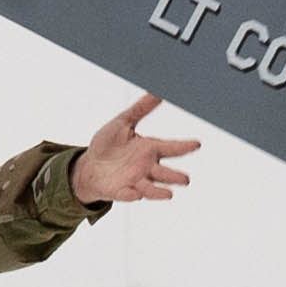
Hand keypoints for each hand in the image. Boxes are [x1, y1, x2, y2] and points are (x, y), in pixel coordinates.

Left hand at [72, 93, 195, 205]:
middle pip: (165, 173)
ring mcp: (134, 181)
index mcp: (150, 149)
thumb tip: (157, 91)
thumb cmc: (107, 144)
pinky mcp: (120, 191)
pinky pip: (128, 195)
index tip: (197, 144)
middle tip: (185, 179)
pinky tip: (135, 194)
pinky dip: (132, 195)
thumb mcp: (122, 122)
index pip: (171, 148)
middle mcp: (146, 167)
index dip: (184, 147)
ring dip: (159, 192)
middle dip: (175, 177)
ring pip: (151, 188)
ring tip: (170, 194)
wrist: (88, 165)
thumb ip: (140, 108)